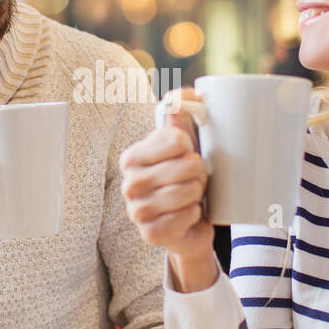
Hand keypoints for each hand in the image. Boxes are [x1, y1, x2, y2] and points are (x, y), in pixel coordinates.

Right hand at [119, 87, 216, 289]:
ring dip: (198, 194)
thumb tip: (186, 93)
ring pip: (188, 192)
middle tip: (194, 180)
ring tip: (192, 196)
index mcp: (132, 157)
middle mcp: (129, 183)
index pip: (177, 139)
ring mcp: (136, 211)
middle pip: (187, 166)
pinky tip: (188, 214)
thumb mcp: (183, 145)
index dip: (191, 147)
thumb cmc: (184, 179)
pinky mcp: (150, 234)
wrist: (188, 224)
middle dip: (199, 173)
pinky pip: (186, 216)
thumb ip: (181, 113)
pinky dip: (194, 215)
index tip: (186, 155)